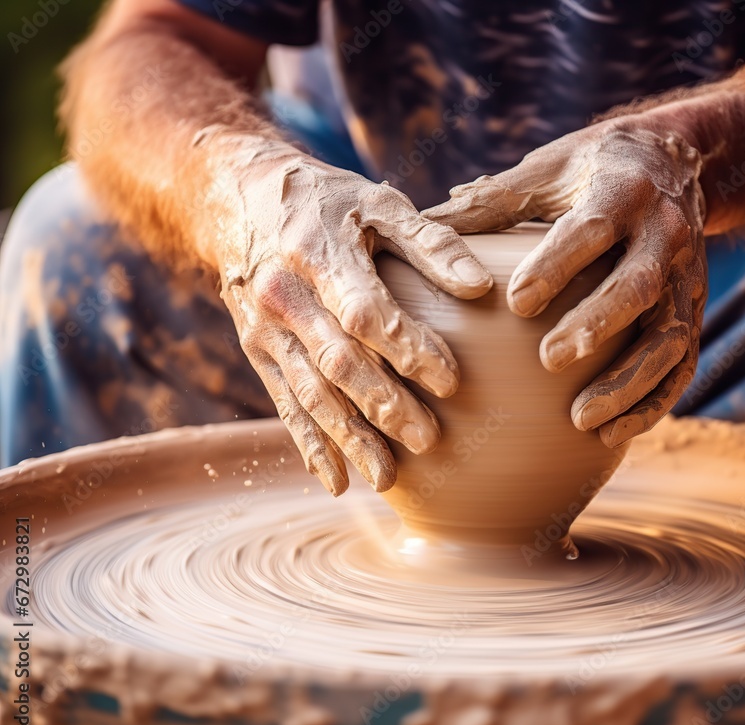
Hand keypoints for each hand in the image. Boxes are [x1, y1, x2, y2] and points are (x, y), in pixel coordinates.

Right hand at [211, 146, 492, 493]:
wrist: (235, 196)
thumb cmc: (325, 201)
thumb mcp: (378, 203)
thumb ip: (431, 243)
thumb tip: (482, 287)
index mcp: (317, 254)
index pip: (365, 312)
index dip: (408, 347)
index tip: (451, 381)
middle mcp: (284, 297)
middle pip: (336, 361)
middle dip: (382, 405)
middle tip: (428, 439)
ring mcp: (265, 329)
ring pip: (309, 393)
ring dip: (348, 438)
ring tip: (388, 478)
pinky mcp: (257, 351)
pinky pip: (284, 404)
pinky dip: (310, 445)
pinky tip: (337, 481)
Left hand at [423, 119, 705, 447]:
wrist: (677, 162)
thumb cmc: (590, 169)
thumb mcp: (547, 169)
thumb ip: (493, 201)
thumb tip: (421, 227)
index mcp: (622, 191)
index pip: (592, 229)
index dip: (558, 265)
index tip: (516, 302)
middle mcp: (664, 234)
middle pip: (637, 285)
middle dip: (596, 325)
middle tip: (549, 360)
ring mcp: (687, 278)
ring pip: (667, 337)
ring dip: (628, 382)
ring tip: (580, 419)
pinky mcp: (693, 312)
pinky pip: (681, 366)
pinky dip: (651, 404)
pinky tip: (612, 435)